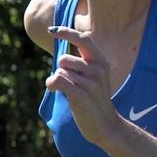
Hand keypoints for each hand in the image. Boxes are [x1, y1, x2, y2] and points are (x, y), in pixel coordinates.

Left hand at [45, 25, 122, 139]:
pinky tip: (55, 91)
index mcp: (102, 62)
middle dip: (60, 70)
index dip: (66, 32)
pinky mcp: (82, 94)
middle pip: (65, 58)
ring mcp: (92, 82)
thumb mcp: (94, 78)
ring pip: (60, 71)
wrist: (105, 125)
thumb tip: (62, 53)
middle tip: (69, 82)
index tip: (51, 30)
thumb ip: (81, 64)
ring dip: (58, 80)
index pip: (84, 39)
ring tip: (68, 90)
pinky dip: (51, 85)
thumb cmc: (94, 100)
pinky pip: (57, 80)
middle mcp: (99, 69)